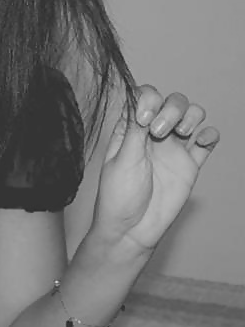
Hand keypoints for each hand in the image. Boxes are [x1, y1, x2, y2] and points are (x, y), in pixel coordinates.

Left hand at [91, 85, 219, 255]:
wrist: (131, 230)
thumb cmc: (117, 196)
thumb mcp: (122, 161)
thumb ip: (135, 131)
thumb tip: (141, 100)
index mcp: (130, 129)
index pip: (144, 97)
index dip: (148, 99)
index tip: (145, 120)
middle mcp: (152, 134)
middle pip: (171, 102)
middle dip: (171, 108)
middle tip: (159, 131)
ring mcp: (172, 148)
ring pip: (191, 116)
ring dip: (191, 116)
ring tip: (181, 133)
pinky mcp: (189, 165)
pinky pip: (206, 142)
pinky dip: (209, 134)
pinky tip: (201, 140)